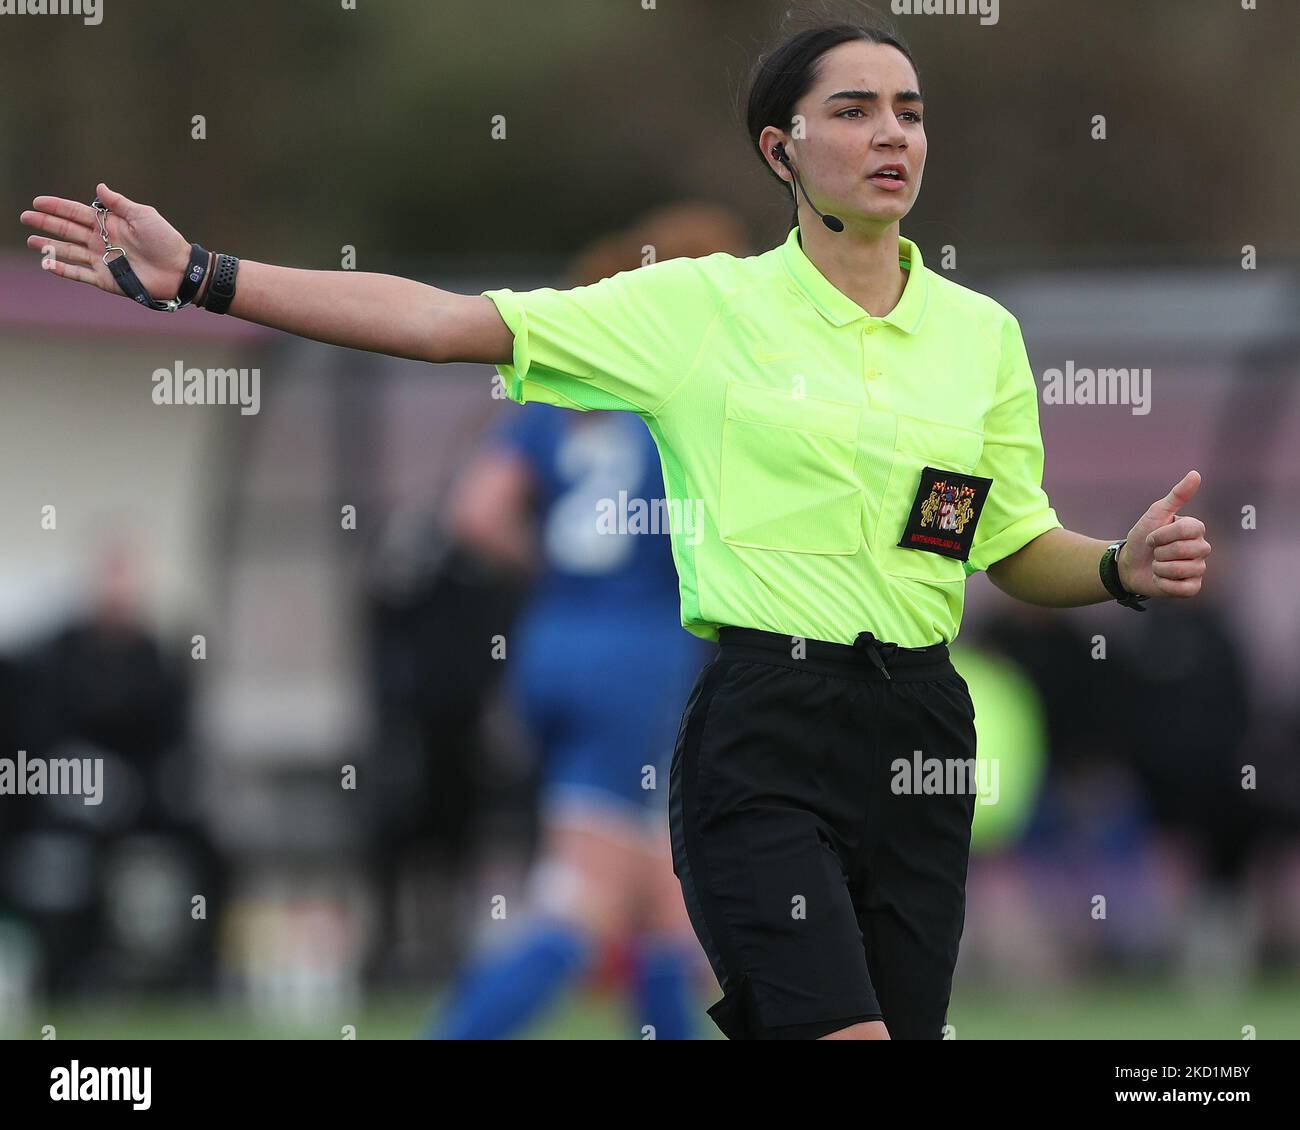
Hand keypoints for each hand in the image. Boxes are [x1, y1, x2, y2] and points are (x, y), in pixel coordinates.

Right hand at [20, 184, 190, 299]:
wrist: (179, 270)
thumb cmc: (165, 240)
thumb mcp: (143, 215)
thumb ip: (119, 204)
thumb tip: (98, 186)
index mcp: (109, 223)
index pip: (76, 212)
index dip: (57, 207)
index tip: (37, 202)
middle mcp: (102, 241)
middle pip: (67, 230)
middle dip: (46, 224)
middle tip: (25, 218)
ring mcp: (102, 260)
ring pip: (69, 252)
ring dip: (50, 247)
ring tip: (31, 242)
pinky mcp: (106, 279)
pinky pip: (80, 274)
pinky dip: (64, 270)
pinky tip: (48, 265)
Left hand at [1117, 470, 1210, 598]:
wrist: (1128, 564)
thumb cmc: (1142, 537)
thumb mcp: (1155, 513)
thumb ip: (1177, 495)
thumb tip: (1196, 474)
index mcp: (1195, 530)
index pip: (1188, 530)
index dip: (1163, 535)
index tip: (1152, 537)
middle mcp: (1201, 548)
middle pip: (1187, 550)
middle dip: (1161, 552)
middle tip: (1155, 552)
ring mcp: (1198, 569)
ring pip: (1183, 569)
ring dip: (1160, 568)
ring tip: (1156, 565)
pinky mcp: (1192, 587)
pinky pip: (1184, 588)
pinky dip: (1165, 584)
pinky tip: (1160, 579)